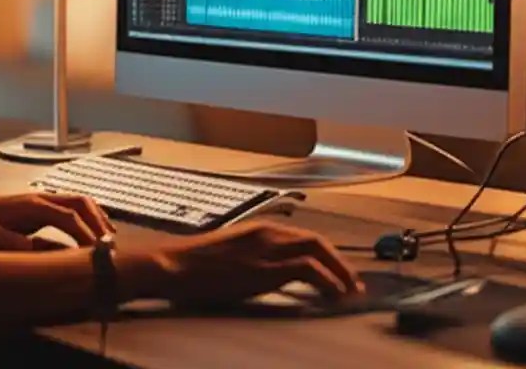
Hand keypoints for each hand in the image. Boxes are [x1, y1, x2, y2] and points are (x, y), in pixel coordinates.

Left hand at [0, 191, 114, 250]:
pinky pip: (74, 204)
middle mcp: (43, 197)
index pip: (69, 217)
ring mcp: (45, 198)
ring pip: (80, 200)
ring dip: (97, 216)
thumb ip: (14, 242)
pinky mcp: (44, 205)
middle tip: (109, 243)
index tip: (96, 251)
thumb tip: (38, 250)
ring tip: (109, 237)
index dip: (85, 233)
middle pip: (81, 203)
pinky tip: (95, 228)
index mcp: (33, 205)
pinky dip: (89, 214)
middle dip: (98, 222)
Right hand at [146, 220, 363, 305]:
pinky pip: (308, 269)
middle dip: (340, 262)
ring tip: (349, 292)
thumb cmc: (193, 267)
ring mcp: (267, 248)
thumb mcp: (229, 256)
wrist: (173, 266)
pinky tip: (333, 296)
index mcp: (260, 229)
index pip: (303, 236)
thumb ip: (252, 259)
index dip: (326, 255)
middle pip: (317, 240)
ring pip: (318, 249)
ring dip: (339, 271)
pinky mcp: (264, 267)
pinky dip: (327, 281)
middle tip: (352, 284)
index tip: (338, 273)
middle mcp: (268, 233)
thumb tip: (269, 275)